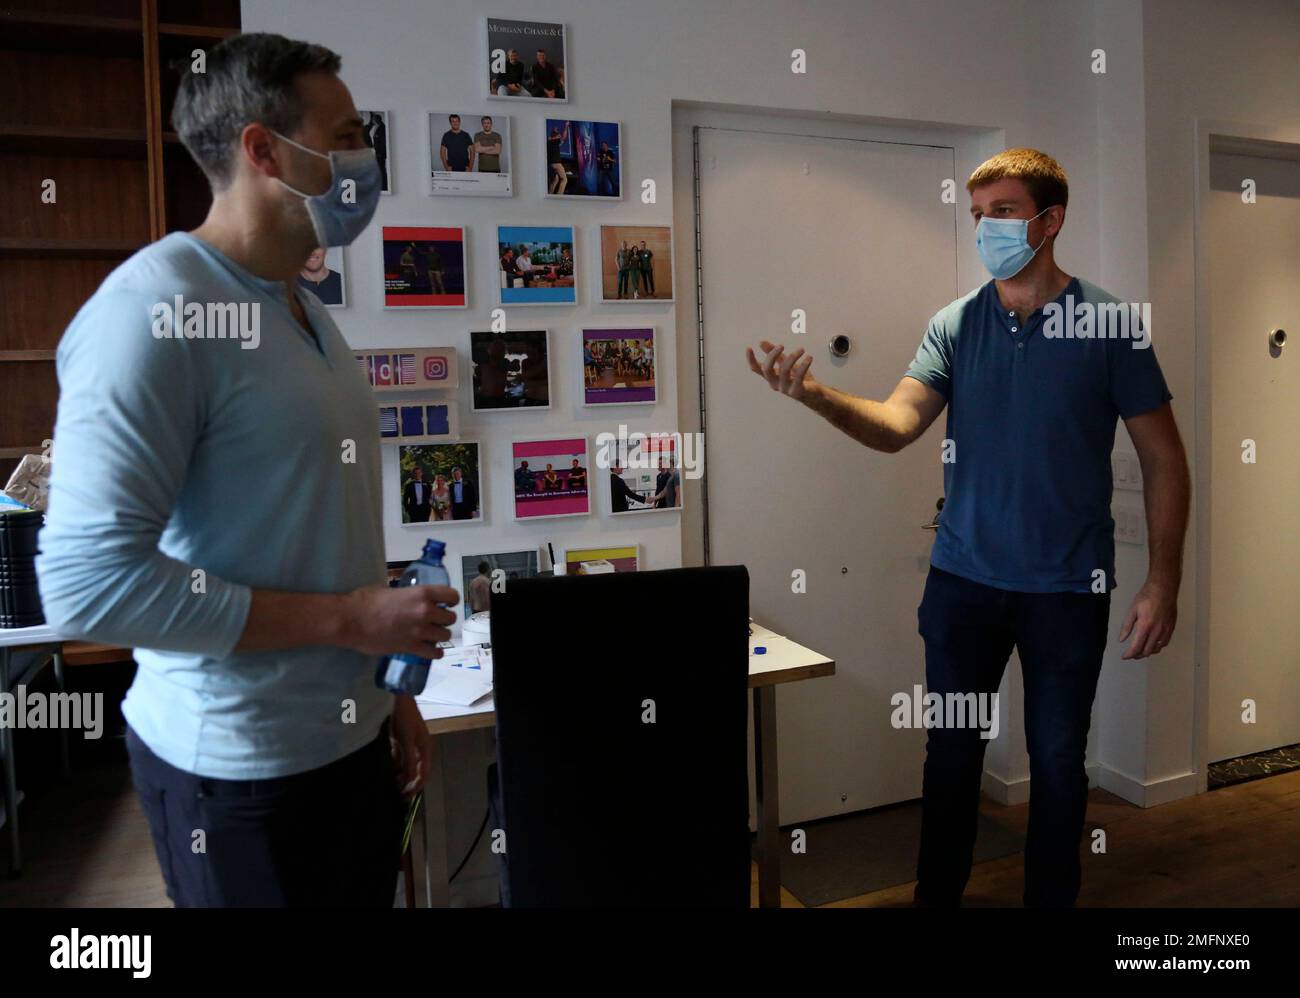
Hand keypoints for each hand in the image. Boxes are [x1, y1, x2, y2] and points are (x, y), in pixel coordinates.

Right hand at [340, 583, 457, 657]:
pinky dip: (434, 653)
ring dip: (439, 636)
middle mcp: (425, 611)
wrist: (350, 620)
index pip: (452, 596)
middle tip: (434, 621)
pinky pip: (434, 653)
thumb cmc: (365, 600)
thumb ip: (409, 596)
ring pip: (445, 636)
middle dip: (444, 620)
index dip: (450, 600)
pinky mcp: (411, 648)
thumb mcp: (392, 590)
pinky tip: (429, 650)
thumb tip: (412, 600)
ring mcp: (419, 631)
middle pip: (450, 618)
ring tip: (430, 635)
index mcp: (422, 593)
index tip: (446, 603)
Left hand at [389, 694, 431, 796]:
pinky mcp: (401, 741)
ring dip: (402, 776)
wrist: (398, 699)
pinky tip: (388, 772)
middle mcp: (420, 749)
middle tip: (398, 795)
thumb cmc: (404, 719)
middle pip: (417, 771)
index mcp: (425, 749)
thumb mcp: (407, 741)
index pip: (423, 773)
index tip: (405, 797)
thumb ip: (409, 760)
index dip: (415, 786)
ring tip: (391, 786)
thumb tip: (412, 779)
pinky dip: (396, 767)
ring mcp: (411, 745)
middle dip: (409, 784)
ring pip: (408, 766)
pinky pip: (400, 758)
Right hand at [746, 340, 817, 401]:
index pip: (757, 369)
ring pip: (784, 370)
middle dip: (772, 355)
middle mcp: (775, 384)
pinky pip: (799, 376)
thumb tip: (761, 342)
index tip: (749, 348)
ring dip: (793, 357)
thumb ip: (775, 354)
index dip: (751, 360)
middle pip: (767, 369)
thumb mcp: (785, 364)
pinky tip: (809, 357)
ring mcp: (785, 389)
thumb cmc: (798, 378)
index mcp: (771, 377)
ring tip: (802, 349)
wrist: (814, 394)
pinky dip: (804, 365)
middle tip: (781, 345)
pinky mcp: (797, 391)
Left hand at [1118, 577, 1177, 658]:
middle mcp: (1157, 631)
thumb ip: (1127, 626)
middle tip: (1131, 654)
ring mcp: (1166, 630)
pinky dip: (1157, 647)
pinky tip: (1152, 645)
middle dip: (1138, 655)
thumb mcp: (1132, 610)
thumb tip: (1122, 639)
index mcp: (1145, 626)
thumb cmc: (1146, 597)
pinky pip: (1164, 643)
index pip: (1136, 647)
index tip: (1125, 656)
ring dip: (1148, 652)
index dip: (1130, 654)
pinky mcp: (1171, 628)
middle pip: (1147, 651)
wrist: (1164, 589)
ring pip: (1157, 649)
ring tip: (1140, 651)